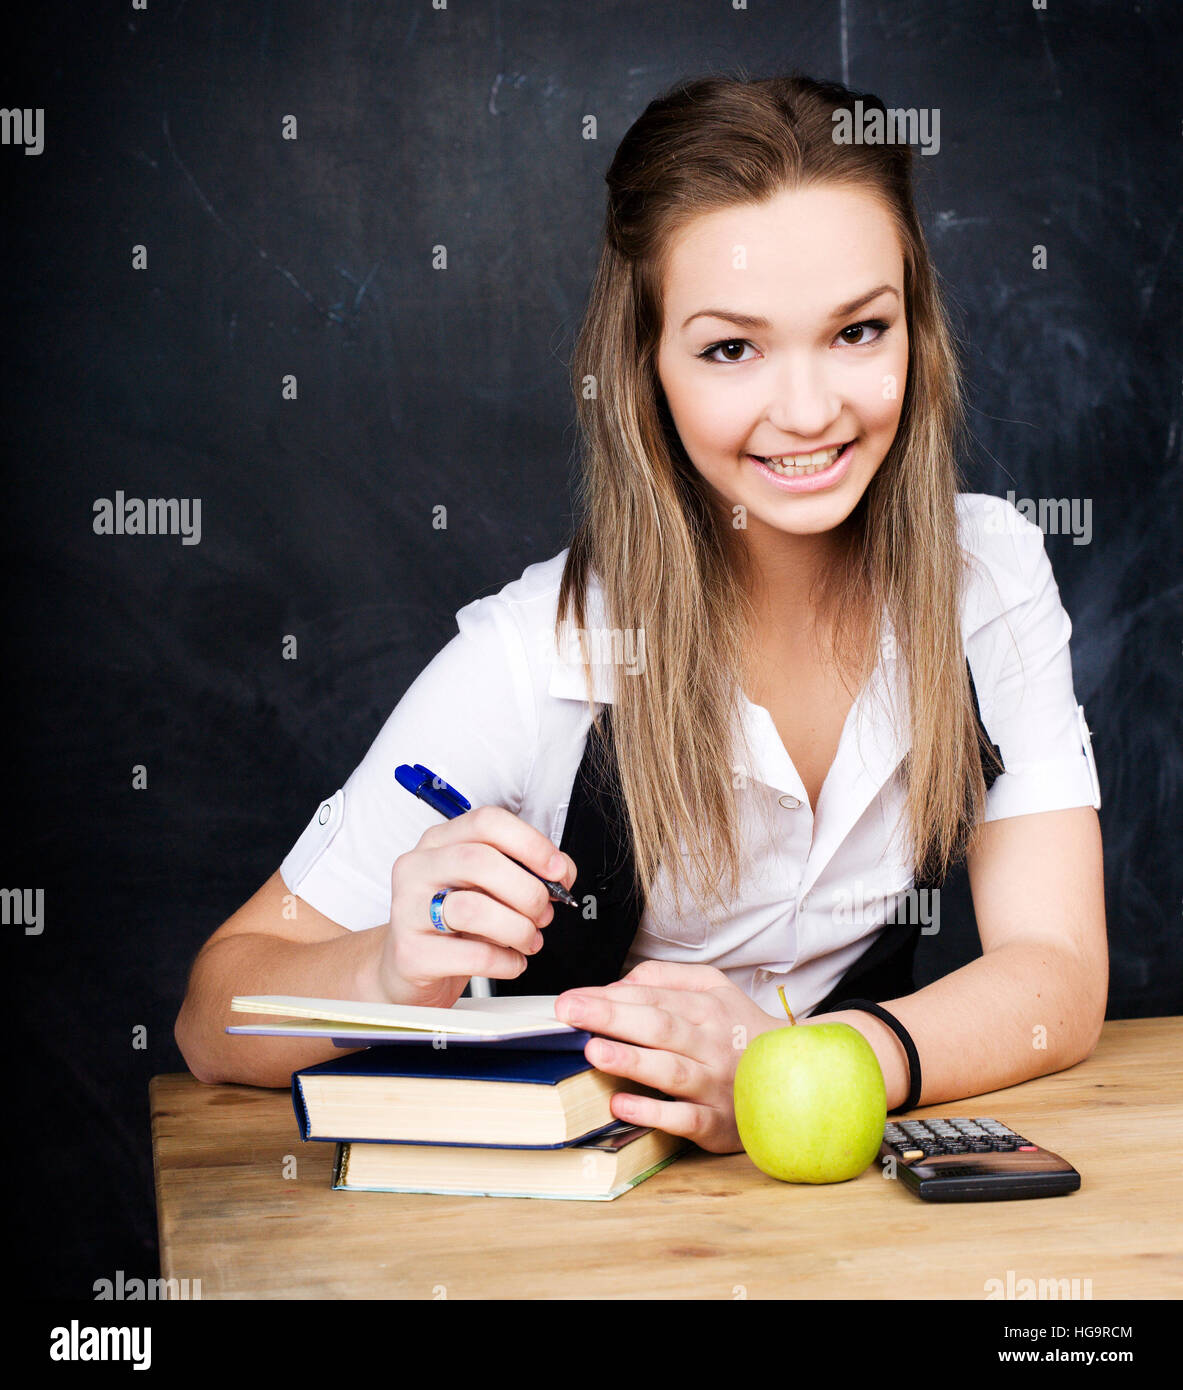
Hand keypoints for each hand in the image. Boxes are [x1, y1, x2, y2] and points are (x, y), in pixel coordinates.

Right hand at [376, 805, 576, 1007]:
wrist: (409, 968)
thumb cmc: (453, 923)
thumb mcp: (486, 888)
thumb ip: (523, 871)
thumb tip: (561, 873)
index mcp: (439, 842)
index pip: (486, 822)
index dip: (530, 843)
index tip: (557, 870)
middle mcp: (418, 869)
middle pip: (479, 861)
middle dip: (527, 890)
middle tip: (544, 912)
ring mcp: (408, 910)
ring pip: (473, 908)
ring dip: (518, 928)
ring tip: (529, 939)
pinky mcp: (411, 954)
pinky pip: (472, 955)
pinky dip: (506, 961)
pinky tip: (512, 961)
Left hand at [554, 960, 785, 1152]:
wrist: (795, 1076)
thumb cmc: (738, 1030)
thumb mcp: (713, 987)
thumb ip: (666, 978)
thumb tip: (618, 985)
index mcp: (707, 1008)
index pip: (653, 998)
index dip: (610, 997)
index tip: (571, 999)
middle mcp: (711, 1045)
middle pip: (660, 1027)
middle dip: (612, 1018)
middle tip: (570, 1013)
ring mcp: (715, 1085)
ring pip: (671, 1071)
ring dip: (631, 1061)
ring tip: (593, 1051)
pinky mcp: (717, 1123)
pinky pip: (685, 1118)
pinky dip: (653, 1113)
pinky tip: (622, 1105)